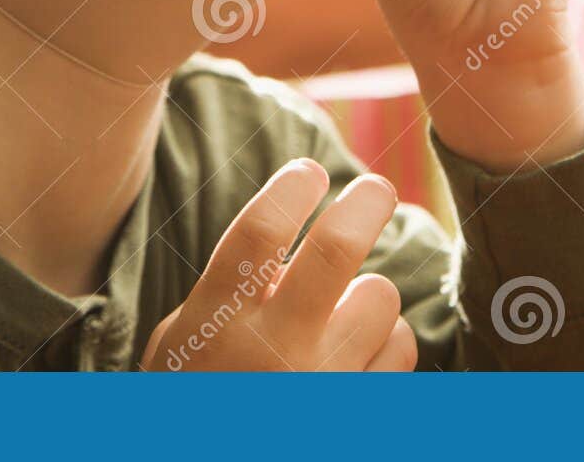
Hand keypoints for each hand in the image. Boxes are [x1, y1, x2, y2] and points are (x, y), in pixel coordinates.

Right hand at [140, 158, 416, 371]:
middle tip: (376, 189)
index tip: (307, 172)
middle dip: (366, 202)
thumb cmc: (192, 398)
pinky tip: (359, 355)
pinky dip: (387, 341)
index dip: (290, 187)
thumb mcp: (183, 345)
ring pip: (380, 298)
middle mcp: (272, 353)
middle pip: (338, 248)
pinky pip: (400, 350)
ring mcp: (323, 389)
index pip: (259, 232)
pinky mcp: (361, 413)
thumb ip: (227, 293)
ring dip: (368, 295)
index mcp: (217, 326)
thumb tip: (286, 249)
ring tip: (342, 316)